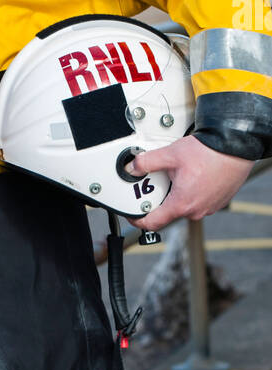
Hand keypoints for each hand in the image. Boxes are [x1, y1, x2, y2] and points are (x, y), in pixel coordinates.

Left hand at [123, 135, 252, 231]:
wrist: (236, 146)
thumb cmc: (210, 152)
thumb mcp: (170, 154)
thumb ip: (146, 162)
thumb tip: (133, 167)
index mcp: (182, 204)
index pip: (152, 223)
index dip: (138, 220)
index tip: (132, 215)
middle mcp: (196, 210)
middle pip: (168, 212)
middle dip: (160, 198)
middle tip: (157, 182)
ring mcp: (209, 207)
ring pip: (185, 205)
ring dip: (177, 194)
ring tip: (179, 174)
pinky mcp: (218, 202)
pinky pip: (199, 201)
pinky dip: (192, 191)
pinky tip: (194, 176)